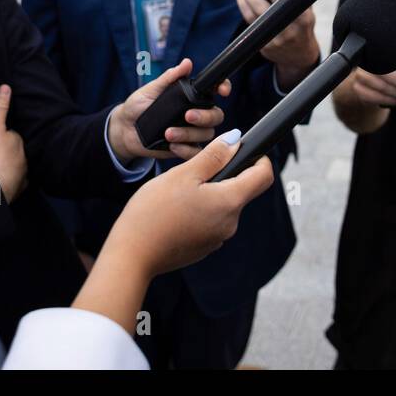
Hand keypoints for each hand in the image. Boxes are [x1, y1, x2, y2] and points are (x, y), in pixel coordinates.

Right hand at [0, 85, 26, 202]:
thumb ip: (0, 108)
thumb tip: (6, 87)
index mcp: (19, 141)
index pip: (14, 136)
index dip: (7, 137)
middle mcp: (25, 157)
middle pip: (17, 151)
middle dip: (11, 152)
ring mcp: (23, 173)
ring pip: (19, 166)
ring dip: (12, 166)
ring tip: (1, 167)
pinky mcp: (19, 187)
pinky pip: (18, 183)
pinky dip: (13, 181)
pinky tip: (7, 181)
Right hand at [71, 134, 273, 334]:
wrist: (131, 255)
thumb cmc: (153, 212)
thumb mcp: (183, 174)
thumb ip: (213, 156)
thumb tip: (235, 140)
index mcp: (230, 202)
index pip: (263, 177)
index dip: (259, 159)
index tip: (243, 150)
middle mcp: (230, 224)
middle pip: (240, 190)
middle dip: (222, 175)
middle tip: (192, 170)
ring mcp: (217, 238)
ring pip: (222, 206)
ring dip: (208, 194)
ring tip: (177, 193)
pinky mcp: (203, 248)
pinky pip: (209, 222)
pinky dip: (198, 211)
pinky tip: (174, 212)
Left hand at [108, 58, 230, 161]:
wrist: (124, 130)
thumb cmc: (137, 106)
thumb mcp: (150, 90)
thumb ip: (169, 78)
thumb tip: (186, 63)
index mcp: (190, 96)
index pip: (214, 90)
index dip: (224, 87)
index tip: (222, 90)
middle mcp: (197, 113)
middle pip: (216, 115)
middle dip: (205, 116)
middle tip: (188, 115)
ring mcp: (192, 132)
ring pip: (206, 135)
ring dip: (189, 134)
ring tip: (168, 133)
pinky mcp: (186, 149)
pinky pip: (196, 152)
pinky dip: (186, 150)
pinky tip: (172, 145)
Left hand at [236, 0, 318, 88]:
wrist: (300, 57)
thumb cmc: (303, 30)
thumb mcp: (308, 15)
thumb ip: (297, 0)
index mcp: (303, 20)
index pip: (285, 3)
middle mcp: (289, 32)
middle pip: (263, 10)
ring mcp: (275, 41)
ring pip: (253, 19)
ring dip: (244, 5)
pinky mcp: (264, 48)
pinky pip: (252, 29)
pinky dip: (247, 16)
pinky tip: (245, 8)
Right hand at [350, 53, 395, 107]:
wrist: (372, 81)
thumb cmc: (393, 69)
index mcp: (379, 48)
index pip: (389, 51)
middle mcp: (367, 59)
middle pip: (384, 72)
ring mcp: (360, 74)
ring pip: (380, 86)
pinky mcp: (359, 88)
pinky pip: (374, 97)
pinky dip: (389, 100)